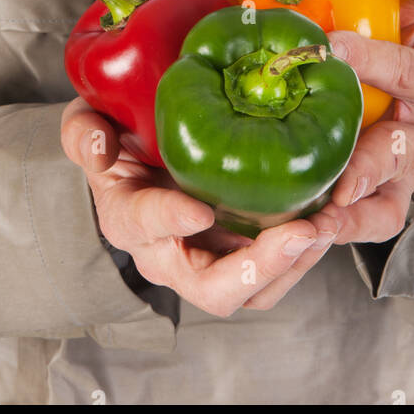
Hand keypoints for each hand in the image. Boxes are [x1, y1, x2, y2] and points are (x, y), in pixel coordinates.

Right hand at [60, 98, 338, 315]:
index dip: (169, 221)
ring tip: (327, 223)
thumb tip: (100, 151)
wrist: (143, 152)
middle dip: (260, 267)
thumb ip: (84, 133)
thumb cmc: (117, 139)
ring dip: (296, 262)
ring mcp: (211, 259)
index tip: (198, 208)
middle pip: (213, 288)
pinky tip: (329, 214)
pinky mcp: (243, 251)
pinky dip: (306, 249)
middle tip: (299, 233)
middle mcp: (170, 254)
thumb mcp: (89, 123)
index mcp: (129, 219)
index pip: (144, 227)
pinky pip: (276, 270)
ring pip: (255, 290)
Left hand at [311, 0, 413, 245]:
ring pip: (388, 199)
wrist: (413, 89)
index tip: (329, 50)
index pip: (411, 71)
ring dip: (353, 211)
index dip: (371, 60)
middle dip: (367, 158)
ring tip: (318, 215)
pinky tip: (305, 230)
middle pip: (403, 149)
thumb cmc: (409, 45)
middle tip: (333, 164)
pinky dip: (342, 233)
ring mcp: (413, 174)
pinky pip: (371, 222)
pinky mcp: (389, 200)